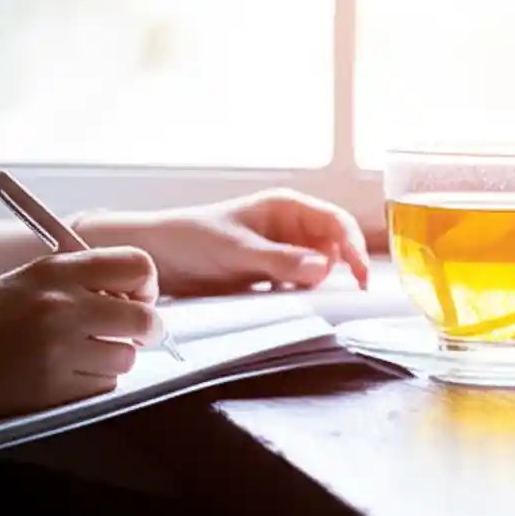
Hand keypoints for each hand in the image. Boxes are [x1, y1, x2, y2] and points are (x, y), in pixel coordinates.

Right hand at [0, 247, 161, 428]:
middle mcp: (61, 305)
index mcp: (54, 271)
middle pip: (144, 318)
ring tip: (80, 357)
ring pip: (126, 358)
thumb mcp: (22, 282)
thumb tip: (132, 294)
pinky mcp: (53, 388)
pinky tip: (62, 376)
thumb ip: (74, 281)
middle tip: (134, 335)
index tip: (138, 298)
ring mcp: (58, 349)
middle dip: (146, 330)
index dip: (145, 284)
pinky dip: (92, 384)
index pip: (135, 264)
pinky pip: (103, 387)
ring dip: (113, 360)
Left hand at [76, 189, 369, 296]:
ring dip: (323, 286)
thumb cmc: (191, 239)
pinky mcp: (269, 276)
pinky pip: (299, 286)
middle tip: (346, 299)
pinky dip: (304, 296)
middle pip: (335, 247)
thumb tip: (324, 268)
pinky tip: (298, 307)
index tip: (360, 278)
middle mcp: (289, 227)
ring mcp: (281, 252)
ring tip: (320, 304)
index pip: (336, 223)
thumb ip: (280, 260)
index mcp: (287, 207)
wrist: (154, 256)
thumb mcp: (236, 250)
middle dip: (343, 268)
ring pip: (319, 270)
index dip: (354, 247)